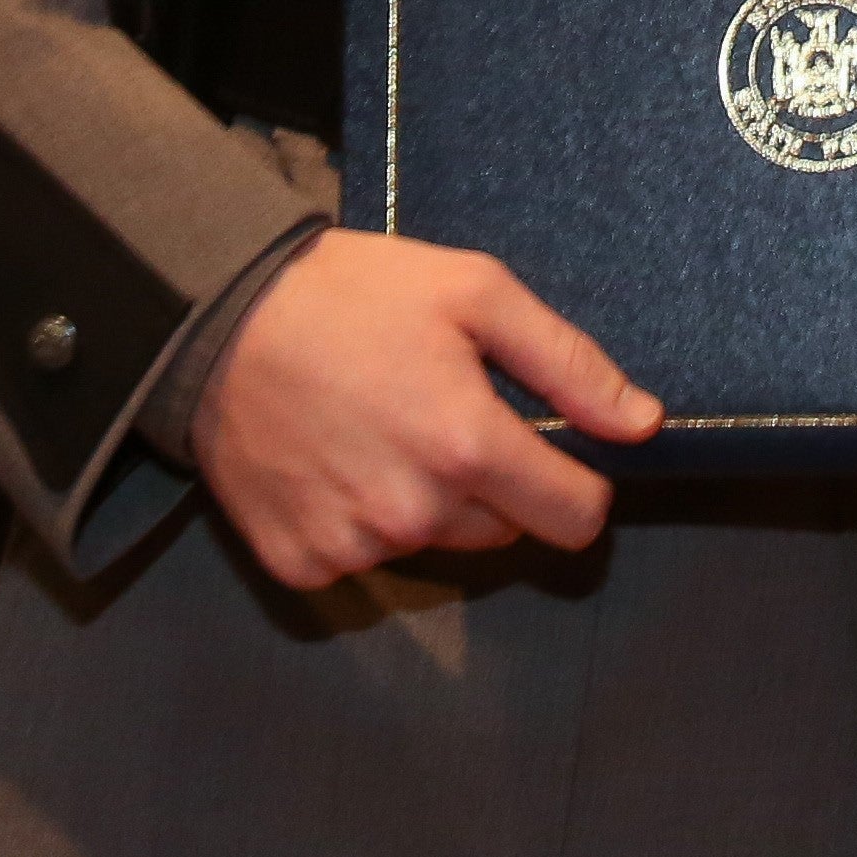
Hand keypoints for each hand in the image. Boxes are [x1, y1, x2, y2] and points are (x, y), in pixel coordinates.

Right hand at [195, 230, 654, 592]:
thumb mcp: (474, 292)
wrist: (214, 317)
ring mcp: (352, 546)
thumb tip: (642, 424)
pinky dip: (358, 521)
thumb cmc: (353, 292)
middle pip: (503, 532)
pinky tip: (333, 459)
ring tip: (379, 426)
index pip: (574, 520)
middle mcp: (414, 513)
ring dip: (425, 502)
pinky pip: (362, 560)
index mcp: (466, 446)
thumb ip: (566, 363)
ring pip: (433, 545)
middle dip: (492, 485)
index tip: (553, 453)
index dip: (579, 487)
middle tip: (441, 412)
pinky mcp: (300, 563)